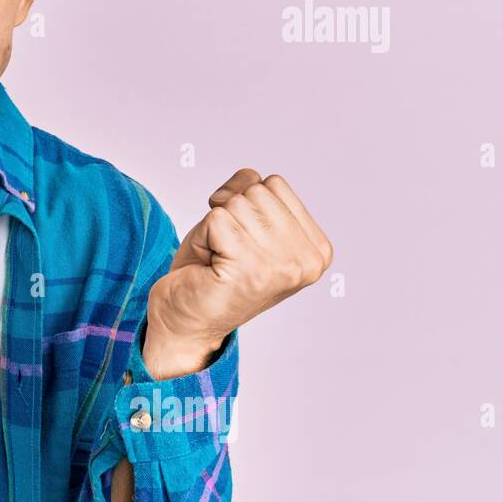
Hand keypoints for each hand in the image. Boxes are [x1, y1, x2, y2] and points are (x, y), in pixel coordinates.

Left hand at [144, 169, 332, 377]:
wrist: (185, 321)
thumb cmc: (211, 270)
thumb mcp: (244, 222)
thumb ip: (257, 192)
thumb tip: (249, 180)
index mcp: (317, 249)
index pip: (274, 184)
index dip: (244, 202)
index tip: (241, 240)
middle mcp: (306, 260)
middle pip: (256, 190)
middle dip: (228, 214)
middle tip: (224, 251)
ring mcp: (280, 265)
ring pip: (236, 202)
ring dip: (214, 226)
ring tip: (217, 259)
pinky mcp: (249, 268)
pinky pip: (216, 218)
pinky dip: (201, 236)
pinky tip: (208, 265)